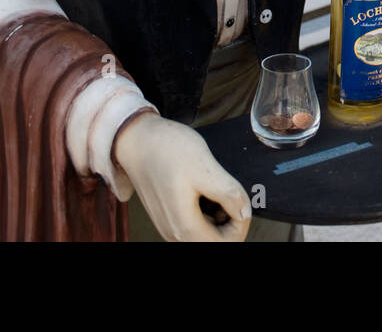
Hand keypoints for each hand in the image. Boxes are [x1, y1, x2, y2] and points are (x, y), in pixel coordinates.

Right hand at [113, 112, 250, 241]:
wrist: (136, 138)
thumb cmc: (168, 150)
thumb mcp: (205, 168)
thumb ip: (228, 194)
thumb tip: (245, 212)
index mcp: (185, 228)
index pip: (227, 243)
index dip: (242, 223)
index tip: (241, 199)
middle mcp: (174, 234)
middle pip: (216, 240)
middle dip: (230, 218)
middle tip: (228, 189)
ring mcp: (168, 225)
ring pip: (206, 231)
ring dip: (218, 213)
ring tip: (213, 185)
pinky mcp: (166, 215)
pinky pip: (194, 222)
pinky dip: (205, 208)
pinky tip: (202, 187)